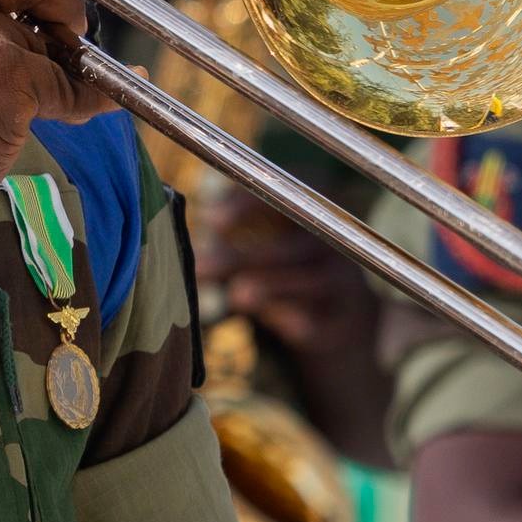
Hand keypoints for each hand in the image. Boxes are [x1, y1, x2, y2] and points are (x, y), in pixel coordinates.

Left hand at [206, 184, 375, 355]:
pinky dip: (298, 321)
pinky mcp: (345, 319)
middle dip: (243, 256)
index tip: (212, 219)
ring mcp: (346, 280)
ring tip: (237, 295)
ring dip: (271, 287)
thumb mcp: (263, 240)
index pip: (286, 194)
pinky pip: (322, 319)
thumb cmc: (285, 267)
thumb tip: (175, 232)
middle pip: (291, 244)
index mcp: (312, 208)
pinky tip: (280, 327)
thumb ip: (230, 230)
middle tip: (202, 267)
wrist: (341, 313)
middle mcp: (336, 239)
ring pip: (310, 280)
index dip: (248, 204)